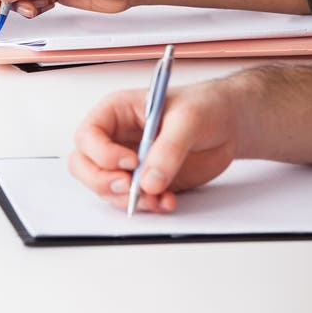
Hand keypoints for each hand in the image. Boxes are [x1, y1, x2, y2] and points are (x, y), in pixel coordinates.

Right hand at [69, 80, 239, 212]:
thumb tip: (150, 181)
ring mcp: (129, 161)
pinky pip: (133, 200)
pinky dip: (147, 206)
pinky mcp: (145, 181)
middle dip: (102, 181)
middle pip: (84, 165)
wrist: (228, 123)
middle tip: (128, 187)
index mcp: (117, 111)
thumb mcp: (188, 119)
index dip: (101, 153)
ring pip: (106, 188)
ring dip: (127, 200)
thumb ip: (168, 149)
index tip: (130, 162)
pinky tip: (167, 201)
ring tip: (157, 198)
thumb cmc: (204, 106)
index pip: (88, 134)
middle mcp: (117, 137)